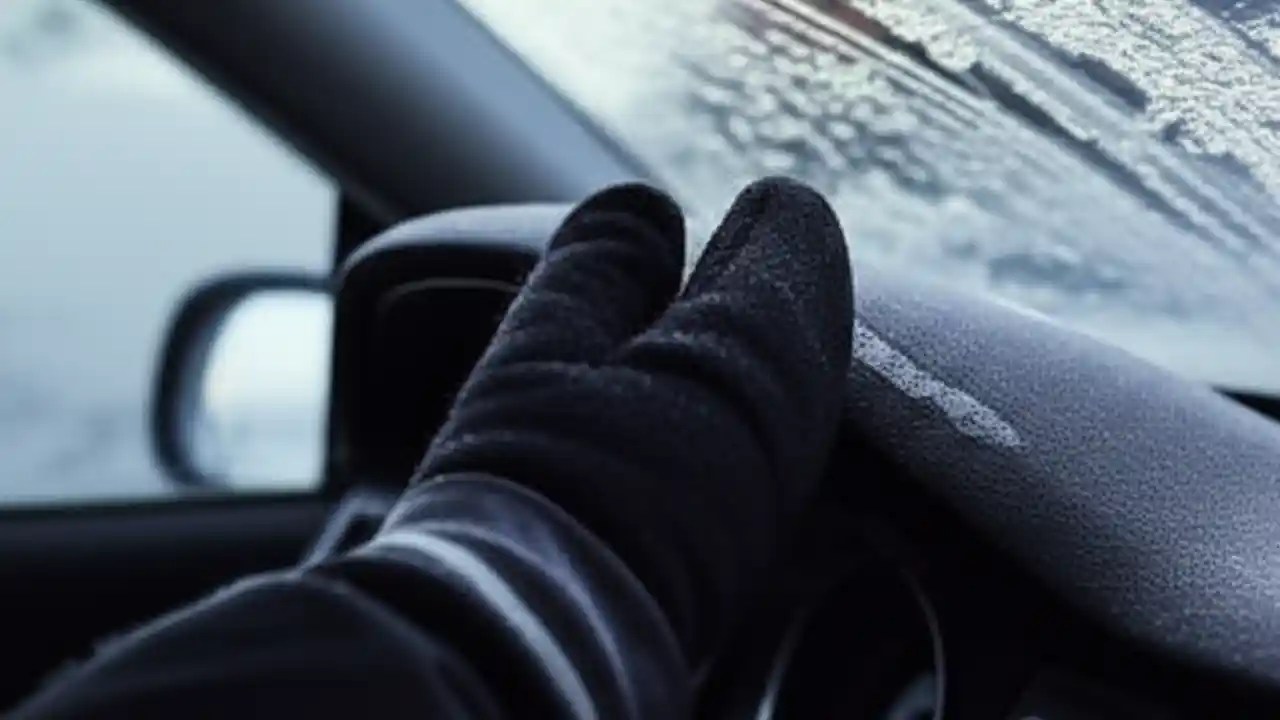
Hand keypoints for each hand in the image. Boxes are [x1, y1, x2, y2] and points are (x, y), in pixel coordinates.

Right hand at [396, 177, 852, 662]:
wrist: (532, 641)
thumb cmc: (532, 482)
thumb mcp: (546, 343)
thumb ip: (602, 261)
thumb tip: (641, 208)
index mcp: (754, 349)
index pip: (795, 239)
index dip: (762, 216)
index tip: (740, 207)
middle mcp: (794, 418)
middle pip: (804, 315)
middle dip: (756, 284)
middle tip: (706, 266)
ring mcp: (781, 486)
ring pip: (791, 384)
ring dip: (745, 351)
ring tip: (684, 334)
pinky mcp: (754, 540)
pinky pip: (769, 443)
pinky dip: (736, 411)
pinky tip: (684, 416)